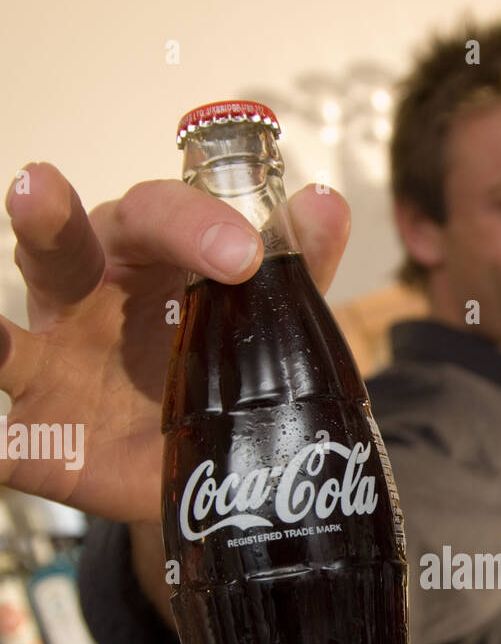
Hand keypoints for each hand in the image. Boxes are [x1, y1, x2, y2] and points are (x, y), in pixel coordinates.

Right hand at [0, 162, 350, 522]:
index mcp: (138, 253)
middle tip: (38, 187)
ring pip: (6, 338)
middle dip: (45, 215)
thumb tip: (326, 205)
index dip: (197, 225)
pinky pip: (9, 445)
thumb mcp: (256, 315)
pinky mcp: (40, 438)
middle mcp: (80, 295)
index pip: (159, 218)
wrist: (204, 456)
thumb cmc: (216, 359)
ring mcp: (49, 366)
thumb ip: (291, 268)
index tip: (244, 253)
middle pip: (59, 244)